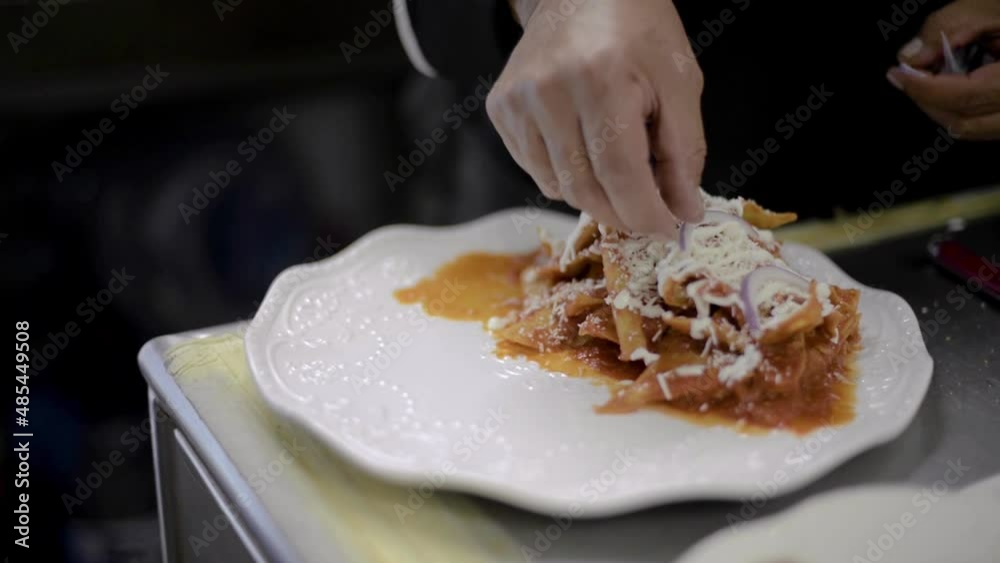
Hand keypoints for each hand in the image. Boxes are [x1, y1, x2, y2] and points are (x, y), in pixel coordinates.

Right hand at [488, 0, 705, 233]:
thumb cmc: (639, 32)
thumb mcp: (679, 83)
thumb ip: (683, 152)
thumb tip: (684, 213)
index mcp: (601, 79)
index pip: (620, 172)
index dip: (645, 212)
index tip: (667, 229)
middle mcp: (549, 90)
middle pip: (585, 187)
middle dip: (622, 212)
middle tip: (647, 211)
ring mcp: (518, 101)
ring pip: (558, 186)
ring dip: (594, 194)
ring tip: (618, 167)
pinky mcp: (501, 108)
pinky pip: (536, 170)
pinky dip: (566, 175)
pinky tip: (584, 147)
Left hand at [887, 0, 999, 139]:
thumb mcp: (990, 6)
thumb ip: (950, 26)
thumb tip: (912, 56)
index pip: (970, 94)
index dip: (927, 88)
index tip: (898, 74)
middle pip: (967, 119)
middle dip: (927, 99)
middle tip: (904, 77)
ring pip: (972, 129)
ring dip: (940, 108)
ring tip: (924, 81)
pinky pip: (983, 127)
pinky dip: (957, 111)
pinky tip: (946, 89)